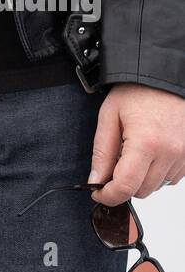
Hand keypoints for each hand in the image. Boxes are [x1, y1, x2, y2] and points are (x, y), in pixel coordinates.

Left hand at [89, 84, 184, 205]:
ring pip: (157, 186)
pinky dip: (158, 172)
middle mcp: (169, 152)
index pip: (125, 187)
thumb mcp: (110, 115)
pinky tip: (151, 152)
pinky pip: (172, 178)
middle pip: (141, 191)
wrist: (166, 76)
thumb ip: (102, 151)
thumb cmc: (139, 91)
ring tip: (136, 151)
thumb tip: (96, 181)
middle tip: (115, 163)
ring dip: (142, 178)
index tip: (98, 193)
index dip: (108, 196)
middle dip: (124, 184)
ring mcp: (184, 155)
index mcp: (146, 142)